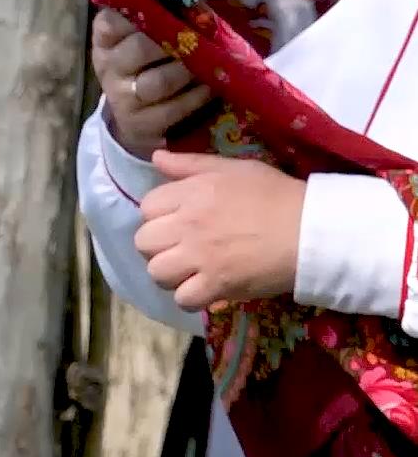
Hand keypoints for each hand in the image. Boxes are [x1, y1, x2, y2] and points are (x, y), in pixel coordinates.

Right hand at [92, 9, 212, 159]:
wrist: (136, 118)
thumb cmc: (148, 65)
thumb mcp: (142, 40)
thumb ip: (160, 20)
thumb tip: (197, 8)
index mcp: (105, 42)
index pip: (110, 22)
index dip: (138, 13)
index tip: (165, 10)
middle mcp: (108, 69)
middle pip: (139, 49)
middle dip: (174, 40)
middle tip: (199, 36)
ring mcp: (123, 98)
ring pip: (159, 81)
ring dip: (190, 69)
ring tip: (211, 62)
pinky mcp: (142, 125)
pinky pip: (174, 108)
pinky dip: (198, 96)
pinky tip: (212, 86)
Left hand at [136, 150, 306, 310]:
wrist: (313, 231)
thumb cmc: (277, 195)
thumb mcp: (234, 168)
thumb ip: (190, 164)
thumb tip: (155, 158)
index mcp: (191, 193)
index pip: (147, 208)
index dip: (158, 216)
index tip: (176, 221)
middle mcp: (188, 225)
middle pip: (144, 242)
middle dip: (157, 246)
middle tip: (179, 248)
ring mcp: (200, 257)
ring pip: (157, 272)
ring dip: (169, 274)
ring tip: (187, 271)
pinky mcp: (218, 285)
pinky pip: (182, 299)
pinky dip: (188, 298)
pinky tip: (202, 290)